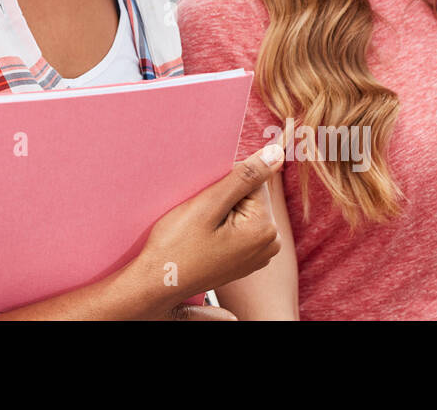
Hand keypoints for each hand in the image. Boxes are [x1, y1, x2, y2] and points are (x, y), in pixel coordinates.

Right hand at [130, 139, 284, 318]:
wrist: (158, 283)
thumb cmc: (177, 245)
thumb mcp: (209, 205)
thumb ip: (245, 176)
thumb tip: (277, 153)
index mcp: (265, 229)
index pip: (252, 180)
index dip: (224, 184)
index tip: (205, 205)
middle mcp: (270, 244)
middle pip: (250, 196)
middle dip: (224, 198)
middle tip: (200, 219)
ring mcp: (259, 255)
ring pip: (243, 211)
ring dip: (221, 212)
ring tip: (201, 231)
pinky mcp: (247, 260)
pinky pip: (239, 228)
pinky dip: (221, 227)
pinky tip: (204, 240)